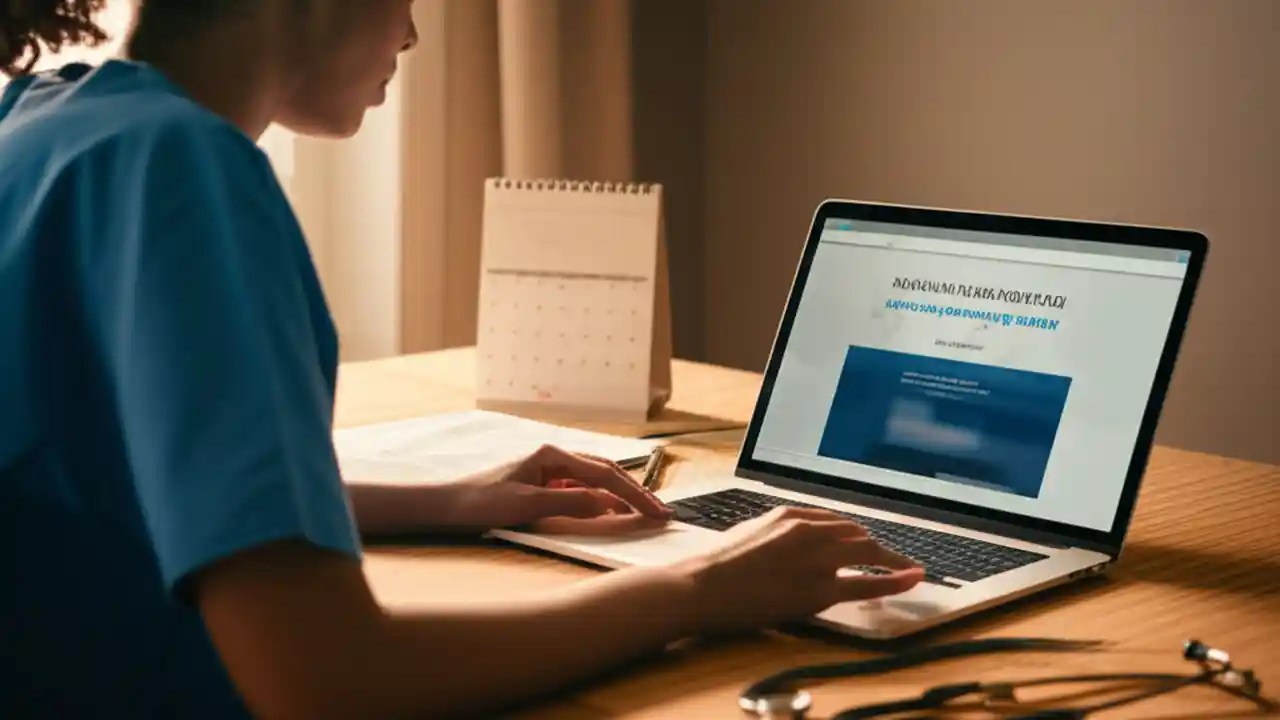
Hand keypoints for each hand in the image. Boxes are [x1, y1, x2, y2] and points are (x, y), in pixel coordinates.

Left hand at [431, 444, 673, 534]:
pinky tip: (607, 514)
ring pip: (594, 480)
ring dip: (620, 495)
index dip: (636, 495)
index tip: (658, 513)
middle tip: (661, 513)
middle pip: (606, 472)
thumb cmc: (479, 502)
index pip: (606, 475)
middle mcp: (553, 457)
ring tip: (643, 512)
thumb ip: (571, 503)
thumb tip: (609, 504)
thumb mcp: (528, 505)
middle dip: (636, 492)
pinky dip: (598, 501)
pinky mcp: (540, 484)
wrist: (444, 505)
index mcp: (553, 455)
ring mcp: (547, 470)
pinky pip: (578, 490)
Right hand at [672, 506, 923, 634]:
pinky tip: (911, 578)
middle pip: (857, 533)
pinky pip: (866, 582)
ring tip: (908, 569)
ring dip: (891, 560)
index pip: (835, 520)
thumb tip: (792, 542)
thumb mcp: (750, 533)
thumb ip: (778, 533)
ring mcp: (816, 558)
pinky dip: (893, 580)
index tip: (864, 544)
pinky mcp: (819, 589)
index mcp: (790, 515)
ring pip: (868, 552)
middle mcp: (809, 530)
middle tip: (891, 558)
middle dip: (877, 546)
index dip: (854, 535)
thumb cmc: (717, 565)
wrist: (703, 587)